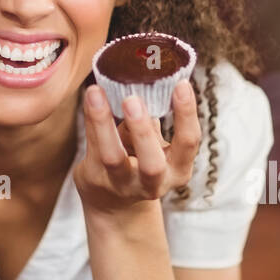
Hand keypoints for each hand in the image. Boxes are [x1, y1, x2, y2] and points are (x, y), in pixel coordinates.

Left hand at [74, 81, 200, 216]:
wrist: (114, 203)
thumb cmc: (140, 159)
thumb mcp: (155, 144)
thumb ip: (153, 118)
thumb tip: (145, 76)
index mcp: (177, 170)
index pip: (189, 143)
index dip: (187, 115)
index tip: (181, 84)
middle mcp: (153, 183)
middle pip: (152, 164)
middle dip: (142, 132)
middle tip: (132, 100)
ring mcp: (122, 184)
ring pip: (113, 157)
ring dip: (103, 122)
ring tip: (96, 93)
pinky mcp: (96, 179)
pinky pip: (92, 146)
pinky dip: (91, 119)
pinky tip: (90, 97)